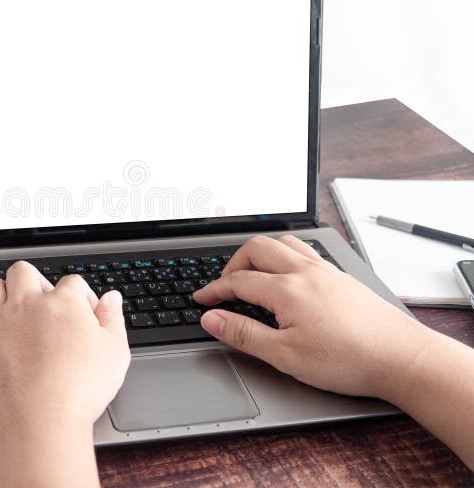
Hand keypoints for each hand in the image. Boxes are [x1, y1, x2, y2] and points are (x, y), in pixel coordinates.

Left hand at [0, 260, 129, 440]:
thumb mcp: (115, 352)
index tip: (83, 313)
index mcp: (62, 303)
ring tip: (10, 309)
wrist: (40, 421)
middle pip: (23, 272)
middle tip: (41, 303)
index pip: (72, 282)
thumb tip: (111, 299)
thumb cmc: (79, 389)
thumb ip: (112, 318)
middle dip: (33, 281)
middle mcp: (26, 305)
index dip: (80, 296)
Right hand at [193, 235, 434, 400]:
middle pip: (257, 249)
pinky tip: (289, 274)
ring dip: (260, 253)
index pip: (238, 281)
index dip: (214, 290)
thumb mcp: (285, 355)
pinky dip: (286, 255)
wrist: (402, 358)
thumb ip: (243, 334)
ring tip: (252, 272)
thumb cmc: (348, 359)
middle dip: (233, 263)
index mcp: (286, 289)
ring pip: (284, 243)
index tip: (200, 299)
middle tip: (223, 285)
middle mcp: (305, 271)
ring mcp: (326, 271)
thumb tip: (211, 319)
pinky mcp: (342, 277)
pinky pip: (306, 251)